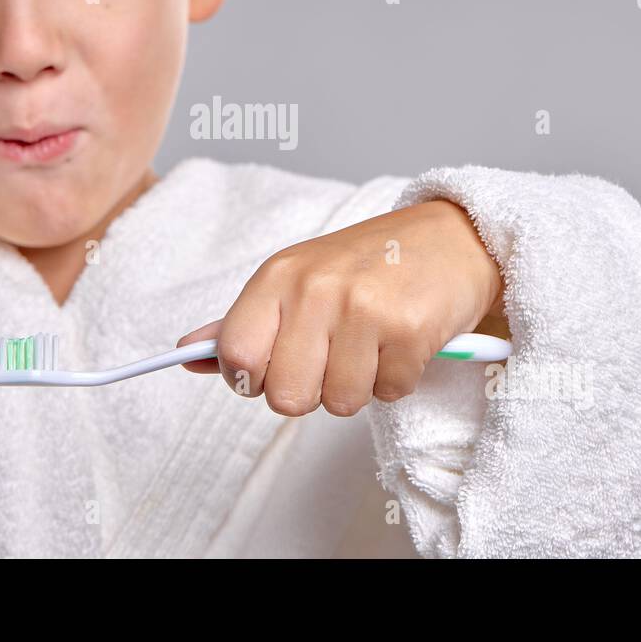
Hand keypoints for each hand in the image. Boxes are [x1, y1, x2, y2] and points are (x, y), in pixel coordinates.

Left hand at [177, 199, 505, 416]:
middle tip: (333, 358)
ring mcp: (363, 310)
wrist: (451, 239)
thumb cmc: (367, 264)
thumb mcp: (297, 279)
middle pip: (284, 396)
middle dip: (311, 390)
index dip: (251, 378)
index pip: (234, 355)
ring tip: (371, 345)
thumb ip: (243, 321)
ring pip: (338, 403)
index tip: (271, 370)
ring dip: (358, 386)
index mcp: (278, 276)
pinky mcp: (410, 332)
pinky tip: (401, 342)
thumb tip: (189, 354)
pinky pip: (387, 395)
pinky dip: (396, 379)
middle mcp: (316, 289)